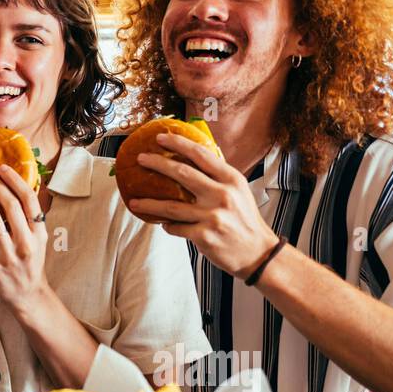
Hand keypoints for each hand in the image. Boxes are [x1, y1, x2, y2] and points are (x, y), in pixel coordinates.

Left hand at [0, 166, 50, 309]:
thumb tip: (18, 183)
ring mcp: (9, 255)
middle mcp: (26, 243)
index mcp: (39, 233)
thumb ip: (29, 216)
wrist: (26, 295)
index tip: (2, 167)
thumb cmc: (29, 261)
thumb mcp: (37, 239)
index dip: (15, 181)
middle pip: (11, 206)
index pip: (29, 200)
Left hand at [129, 132, 278, 277]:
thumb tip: (194, 157)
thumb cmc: (245, 220)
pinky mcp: (204, 236)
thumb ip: (218, 176)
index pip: (201, 154)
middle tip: (141, 158)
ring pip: (171, 206)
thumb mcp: (239, 191)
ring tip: (134, 200)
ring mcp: (212, 216)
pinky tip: (163, 224)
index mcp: (231, 179)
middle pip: (182, 173)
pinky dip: (167, 225)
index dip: (178, 143)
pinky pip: (176, 227)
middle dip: (157, 163)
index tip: (160, 137)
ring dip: (149, 203)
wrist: (259, 253)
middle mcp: (222, 194)